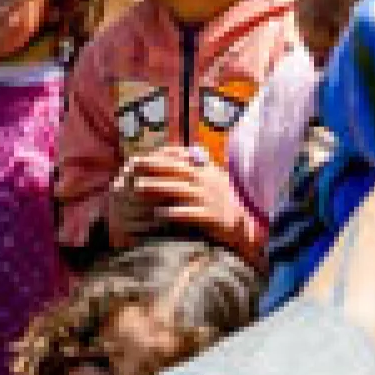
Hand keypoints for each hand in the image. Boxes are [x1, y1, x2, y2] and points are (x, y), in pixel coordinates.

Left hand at [114, 146, 231, 243]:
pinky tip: (158, 213)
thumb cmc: (220, 199)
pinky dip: (173, 212)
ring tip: (138, 187)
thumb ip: (199, 164)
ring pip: (178, 189)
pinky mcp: (209, 216)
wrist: (239, 224)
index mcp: (205, 170)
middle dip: (154, 166)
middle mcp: (205, 181)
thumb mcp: (213, 176)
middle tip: (134, 164)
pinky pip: (188, 213)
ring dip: (157, 187)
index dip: (161, 155)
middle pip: (176, 170)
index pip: (181, 157)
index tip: (144, 155)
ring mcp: (207, 198)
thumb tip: (182, 150)